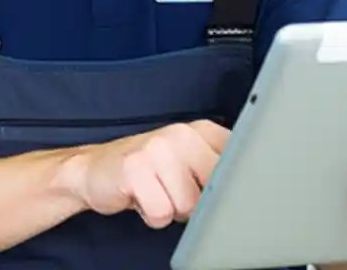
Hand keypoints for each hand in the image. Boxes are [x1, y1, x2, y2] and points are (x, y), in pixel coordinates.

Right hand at [69, 120, 227, 228]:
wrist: (96, 169)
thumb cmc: (149, 172)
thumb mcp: (189, 163)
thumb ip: (219, 170)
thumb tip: (250, 193)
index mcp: (203, 130)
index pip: (241, 163)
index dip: (232, 189)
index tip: (217, 193)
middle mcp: (182, 133)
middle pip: (215, 190)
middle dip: (198, 203)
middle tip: (176, 192)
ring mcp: (157, 148)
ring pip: (188, 205)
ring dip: (172, 210)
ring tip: (156, 193)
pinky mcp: (134, 168)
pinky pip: (161, 212)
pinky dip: (152, 215)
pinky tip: (141, 198)